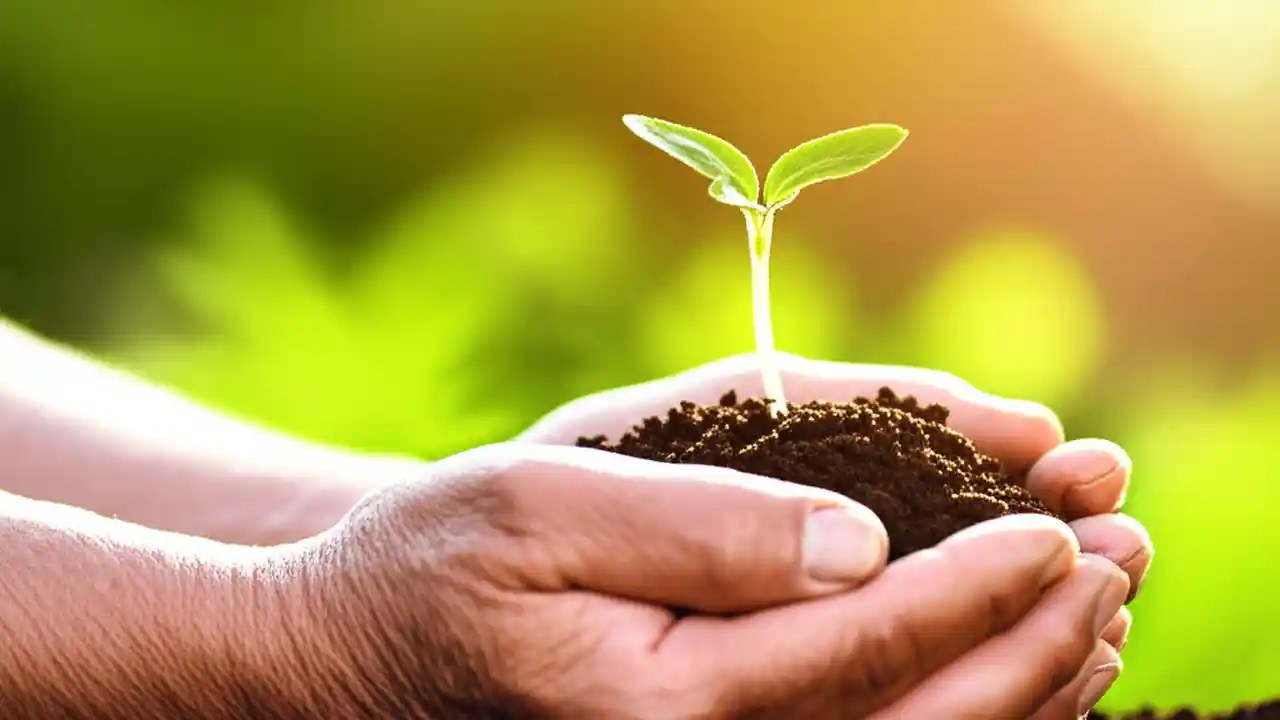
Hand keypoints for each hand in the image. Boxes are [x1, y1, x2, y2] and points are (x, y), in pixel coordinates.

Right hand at [273, 441, 1126, 718]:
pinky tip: (1003, 665)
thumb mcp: (547, 506)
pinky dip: (954, 712)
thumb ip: (705, 524)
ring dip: (1018, 685)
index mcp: (667, 703)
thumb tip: (863, 541)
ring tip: (1095, 612)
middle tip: (1116, 559)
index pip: (865, 645)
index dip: (976, 583)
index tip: (1058, 525)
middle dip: (1033, 641)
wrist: (359, 654)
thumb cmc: (438, 562)